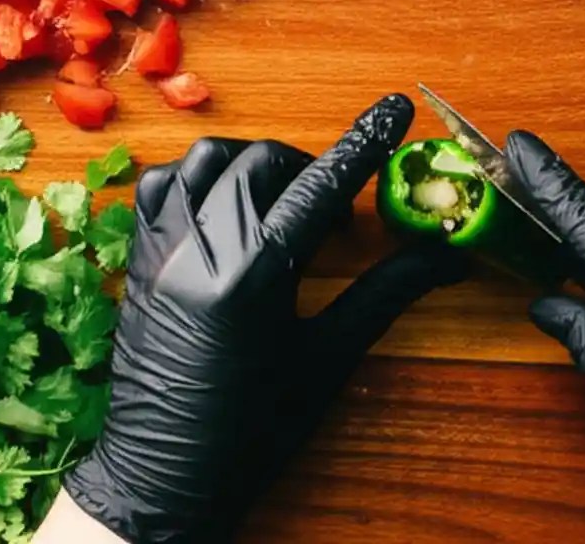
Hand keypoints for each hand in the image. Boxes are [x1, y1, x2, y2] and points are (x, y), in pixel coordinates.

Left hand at [62, 95, 465, 542]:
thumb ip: (386, 294)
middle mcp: (198, 248)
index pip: (319, 187)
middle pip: (264, 163)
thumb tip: (448, 258)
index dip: (364, 144)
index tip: (394, 110)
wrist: (165, 475)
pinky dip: (200, 176)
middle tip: (339, 210)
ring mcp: (159, 249)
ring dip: (255, 163)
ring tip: (284, 200)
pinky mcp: (135, 258)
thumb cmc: (255, 428)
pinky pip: (161, 184)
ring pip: (208, 160)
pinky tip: (226, 204)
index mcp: (252, 276)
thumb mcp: (328, 359)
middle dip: (311, 168)